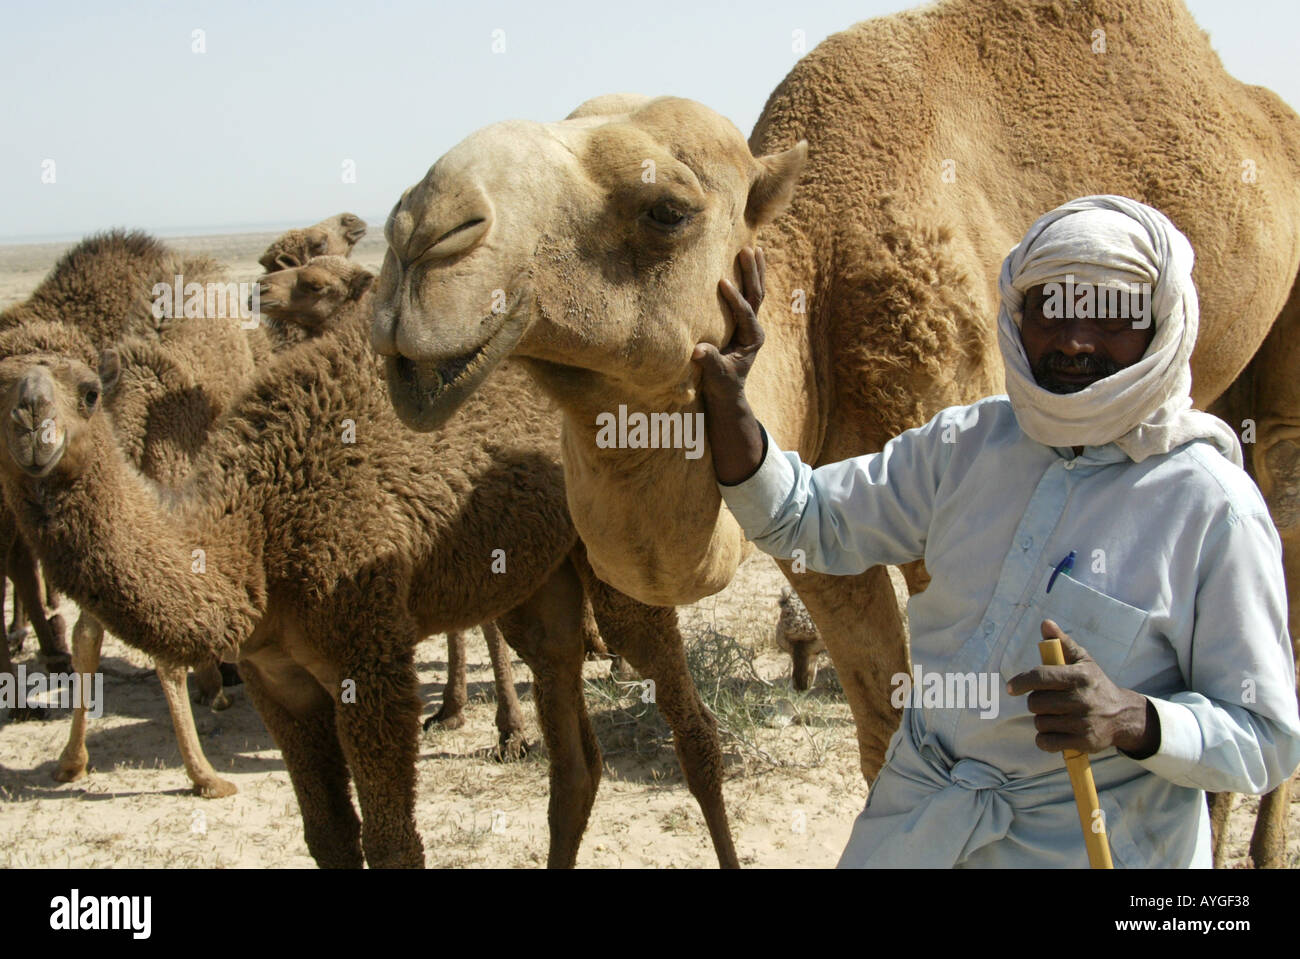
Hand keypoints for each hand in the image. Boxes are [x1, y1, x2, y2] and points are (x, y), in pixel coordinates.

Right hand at [692, 247, 765, 398]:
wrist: (727, 390)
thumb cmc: (722, 384)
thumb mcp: (716, 376)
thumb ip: (709, 362)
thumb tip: (697, 351)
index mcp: (752, 339)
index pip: (745, 313)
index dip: (735, 298)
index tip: (723, 282)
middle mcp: (754, 328)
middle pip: (756, 295)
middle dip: (752, 273)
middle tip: (747, 250)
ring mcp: (750, 323)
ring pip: (756, 292)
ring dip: (755, 270)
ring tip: (754, 248)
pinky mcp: (743, 321)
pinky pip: (748, 295)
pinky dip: (749, 278)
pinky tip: (748, 262)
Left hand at [1007, 620, 1158, 756]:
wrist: (1122, 715)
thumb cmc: (1095, 684)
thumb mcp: (1083, 660)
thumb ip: (1062, 643)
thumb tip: (1046, 623)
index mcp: (1080, 676)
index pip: (1041, 677)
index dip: (1022, 681)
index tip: (1012, 688)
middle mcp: (1082, 699)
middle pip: (1036, 703)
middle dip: (1036, 702)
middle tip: (1047, 701)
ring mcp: (1083, 722)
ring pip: (1040, 723)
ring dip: (1042, 720)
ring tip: (1056, 715)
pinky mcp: (1083, 742)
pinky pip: (1047, 743)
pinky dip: (1045, 739)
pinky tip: (1054, 731)